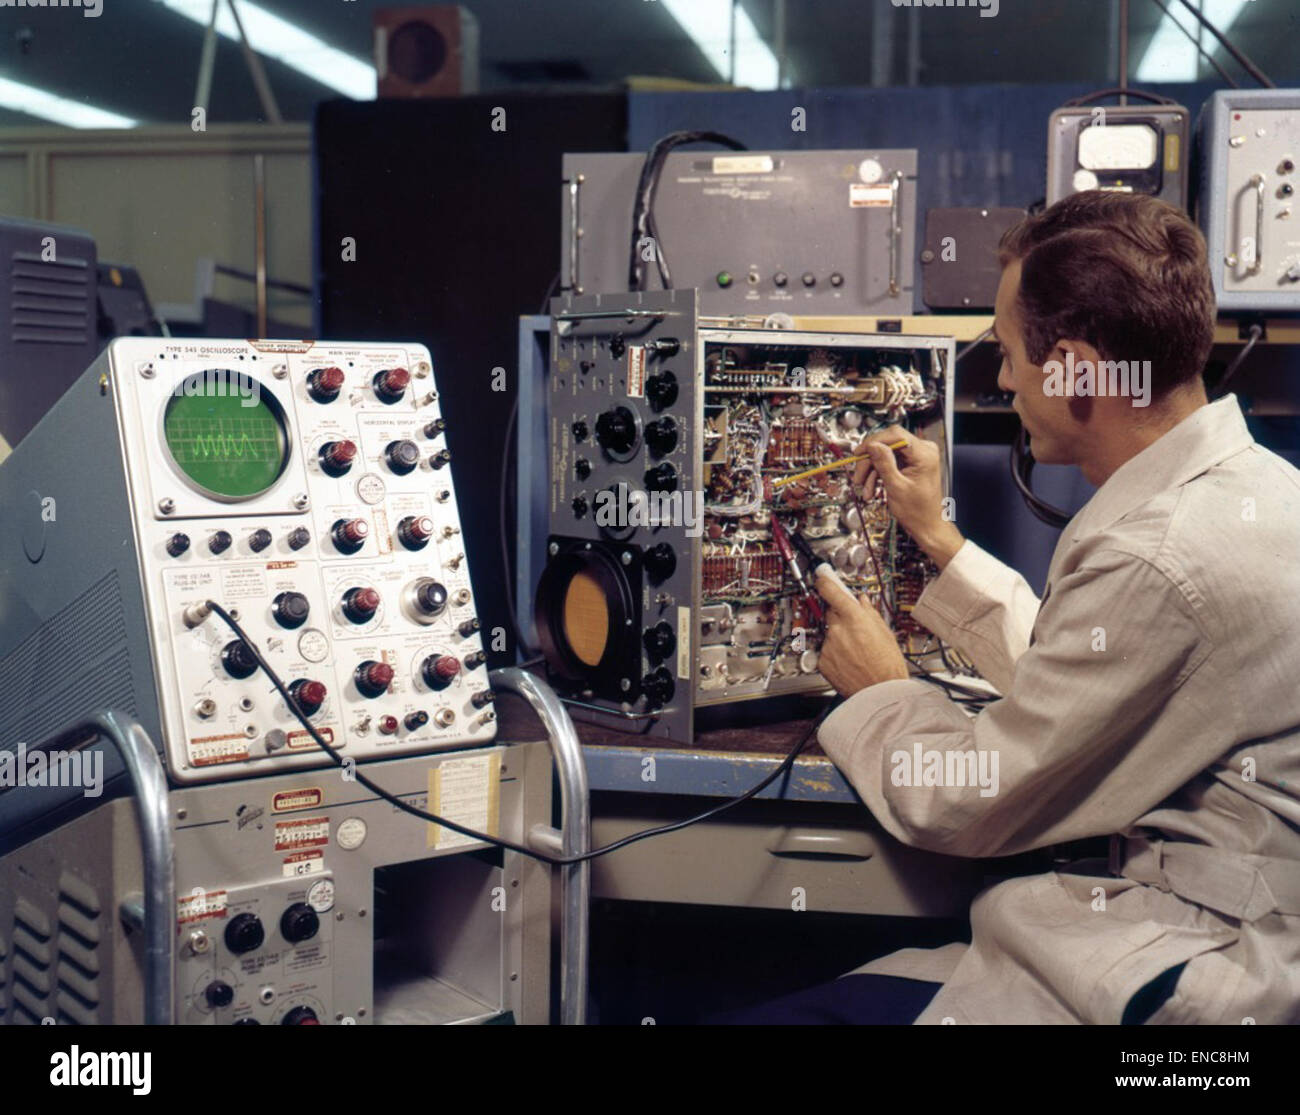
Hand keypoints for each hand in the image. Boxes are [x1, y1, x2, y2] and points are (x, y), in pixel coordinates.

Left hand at [815, 568, 909, 696]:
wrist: (881, 693)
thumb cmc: (888, 666)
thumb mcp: (885, 632)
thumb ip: (869, 612)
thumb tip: (862, 601)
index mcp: (855, 618)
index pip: (831, 590)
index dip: (824, 580)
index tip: (821, 575)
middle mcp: (838, 629)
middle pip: (831, 613)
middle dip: (840, 616)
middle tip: (855, 628)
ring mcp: (828, 646)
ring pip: (830, 633)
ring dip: (839, 638)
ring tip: (856, 651)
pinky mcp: (822, 661)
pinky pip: (826, 650)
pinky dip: (834, 653)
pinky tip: (849, 661)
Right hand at [853, 427, 963, 569]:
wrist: (927, 525)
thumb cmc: (918, 511)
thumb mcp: (896, 487)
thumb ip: (884, 463)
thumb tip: (872, 445)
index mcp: (924, 454)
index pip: (895, 435)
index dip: (873, 442)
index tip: (859, 452)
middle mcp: (923, 451)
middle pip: (888, 444)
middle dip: (870, 460)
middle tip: (859, 474)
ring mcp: (917, 456)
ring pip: (886, 454)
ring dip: (872, 470)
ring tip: (864, 488)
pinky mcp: (912, 462)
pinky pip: (890, 462)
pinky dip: (879, 474)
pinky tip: (871, 488)